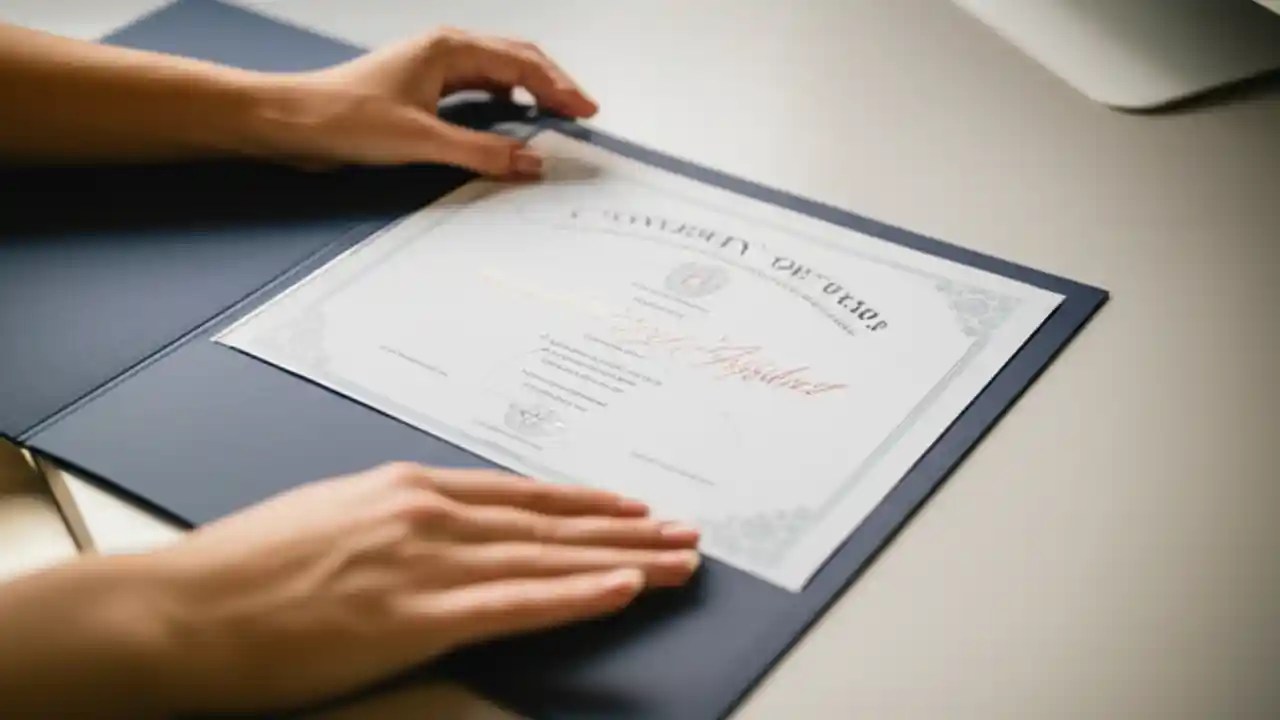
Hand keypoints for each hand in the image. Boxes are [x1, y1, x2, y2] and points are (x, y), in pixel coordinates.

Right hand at [140, 462, 698, 715]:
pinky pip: (514, 604)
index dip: (585, 504)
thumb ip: (394, 523)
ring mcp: (422, 563)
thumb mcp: (329, 519)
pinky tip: (620, 588)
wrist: (177, 611)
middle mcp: (426, 514)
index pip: (521, 496)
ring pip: (546, 559)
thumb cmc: (241, 571)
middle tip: (686, 532)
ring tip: (678, 562)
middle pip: (549, 523)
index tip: (633, 508)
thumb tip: (440, 531)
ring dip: (622, 560)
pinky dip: (574, 595)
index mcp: (406, 490)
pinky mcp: (411, 617)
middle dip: (625, 529)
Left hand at [253, 27, 597, 174]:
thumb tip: (533, 162)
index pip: (522, 63)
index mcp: (449, 50)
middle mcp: (443, 51)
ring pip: (496, 70)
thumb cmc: (347, 119)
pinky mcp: (420, 88)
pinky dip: (502, 97)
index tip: (586, 111)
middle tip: (581, 111)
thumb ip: (482, 152)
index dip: (559, 86)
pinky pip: (475, 85)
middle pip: (515, 59)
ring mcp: (431, 67)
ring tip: (555, 112)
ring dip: (529, 88)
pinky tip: (509, 113)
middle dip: (552, 83)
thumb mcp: (422, 140)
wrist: (293, 122)